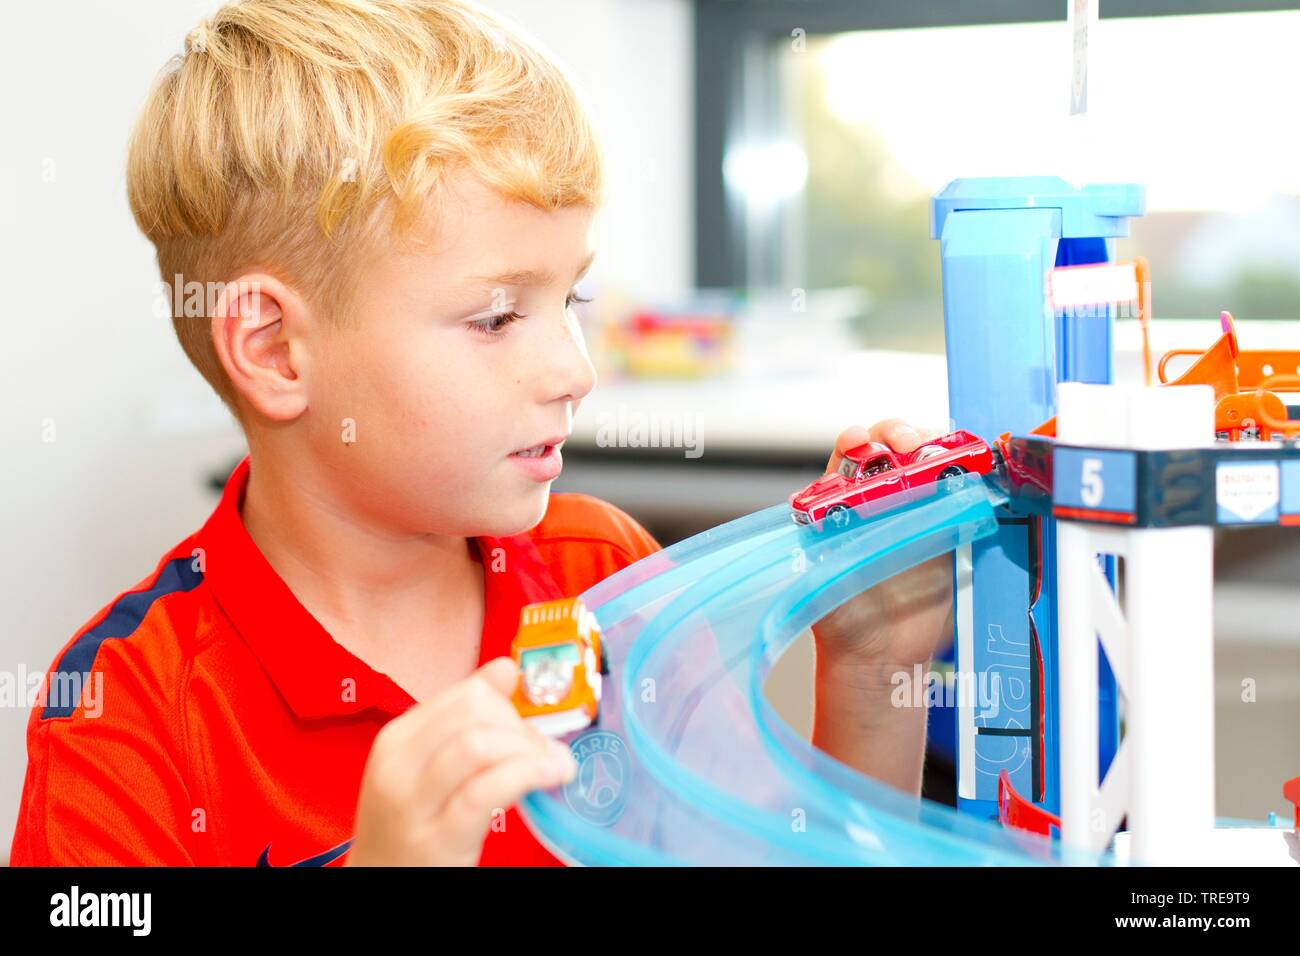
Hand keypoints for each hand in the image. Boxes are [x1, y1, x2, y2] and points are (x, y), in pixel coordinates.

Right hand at [346, 657, 576, 865]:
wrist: (381, 881)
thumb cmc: (413, 823)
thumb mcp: (429, 766)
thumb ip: (466, 719)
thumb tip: (505, 668)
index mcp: (398, 738)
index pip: (466, 694)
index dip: (510, 705)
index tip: (529, 731)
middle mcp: (397, 765)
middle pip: (475, 712)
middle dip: (521, 727)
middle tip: (545, 753)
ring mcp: (413, 804)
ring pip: (479, 745)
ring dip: (529, 750)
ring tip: (555, 766)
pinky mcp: (437, 839)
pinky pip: (486, 791)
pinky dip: (526, 775)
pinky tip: (549, 777)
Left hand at [809, 420, 954, 677]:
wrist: (878, 657)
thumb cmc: (840, 615)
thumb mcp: (818, 573)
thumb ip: (820, 542)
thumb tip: (815, 514)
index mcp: (843, 500)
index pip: (849, 453)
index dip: (856, 440)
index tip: (860, 442)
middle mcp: (882, 497)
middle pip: (894, 445)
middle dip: (901, 433)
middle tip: (908, 444)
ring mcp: (921, 509)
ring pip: (933, 459)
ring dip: (940, 446)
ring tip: (944, 455)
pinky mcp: (953, 528)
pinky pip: (967, 492)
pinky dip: (975, 475)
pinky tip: (977, 472)